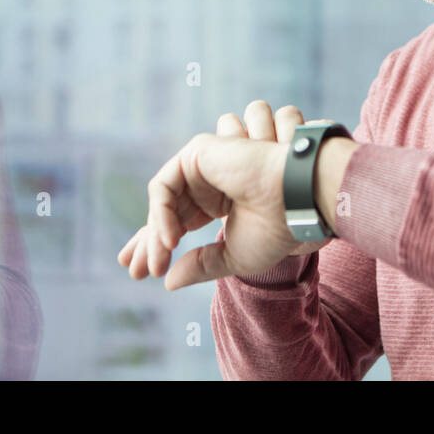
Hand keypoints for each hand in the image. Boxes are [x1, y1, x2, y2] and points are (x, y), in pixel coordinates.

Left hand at [117, 102, 332, 289]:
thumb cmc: (277, 227)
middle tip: (135, 270)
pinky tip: (169, 241)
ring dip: (155, 235)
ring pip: (163, 201)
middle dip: (148, 242)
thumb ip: (201, 266)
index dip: (159, 246)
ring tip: (155, 265)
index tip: (145, 273)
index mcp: (220, 201)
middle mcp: (209, 181)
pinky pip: (164, 187)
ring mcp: (203, 164)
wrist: (298, 201)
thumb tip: (168, 282)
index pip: (180, 221)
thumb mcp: (234, 257)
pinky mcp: (198, 151)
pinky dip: (161, 215)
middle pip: (166, 211)